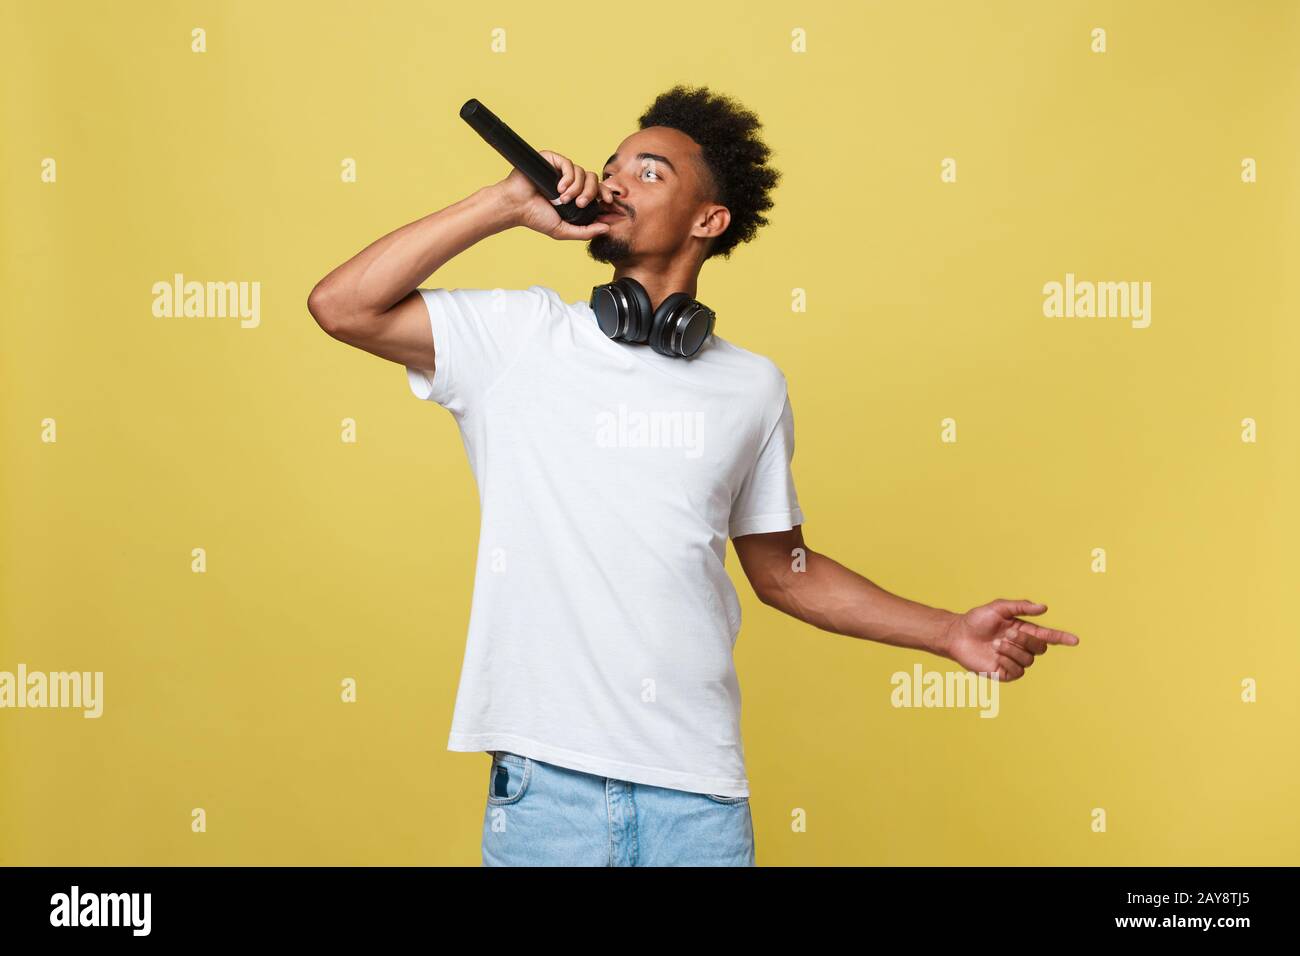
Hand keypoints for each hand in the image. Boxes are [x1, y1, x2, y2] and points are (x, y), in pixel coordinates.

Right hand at [493, 149, 614, 240]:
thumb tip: (607, 228)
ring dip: (576, 188)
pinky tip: (559, 188)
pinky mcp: (552, 160)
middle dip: (590, 192)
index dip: (605, 193)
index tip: (608, 202)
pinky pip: (569, 164)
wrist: (516, 207)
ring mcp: (561, 170)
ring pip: (582, 172)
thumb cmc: (535, 217)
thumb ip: (585, 231)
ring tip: (563, 199)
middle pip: (593, 179)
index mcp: (575, 195)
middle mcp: (570, 181)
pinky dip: (568, 177)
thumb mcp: (564, 230)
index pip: (597, 189)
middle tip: (579, 204)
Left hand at [938, 599, 1078, 681]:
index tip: (1076, 640)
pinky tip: (995, 656)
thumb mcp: (999, 608)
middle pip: (1040, 648)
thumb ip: (1021, 606)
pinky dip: (1007, 662)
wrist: (958, 635)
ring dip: (1013, 651)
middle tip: (1006, 633)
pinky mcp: (1005, 673)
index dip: (1062, 638)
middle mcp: (1021, 647)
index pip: (1048, 636)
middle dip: (1025, 640)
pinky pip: (1017, 672)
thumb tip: (1044, 607)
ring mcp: (1014, 661)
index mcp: (1024, 631)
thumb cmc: (977, 620)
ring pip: (1029, 660)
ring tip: (995, 644)